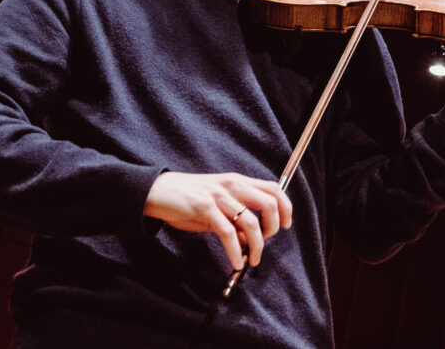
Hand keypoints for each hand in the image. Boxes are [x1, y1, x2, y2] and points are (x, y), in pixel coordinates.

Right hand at [144, 172, 292, 269]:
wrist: (158, 192)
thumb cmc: (189, 199)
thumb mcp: (218, 204)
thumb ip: (236, 219)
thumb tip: (250, 241)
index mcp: (239, 181)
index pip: (274, 189)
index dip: (285, 207)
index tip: (285, 225)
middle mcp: (233, 185)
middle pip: (269, 204)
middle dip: (273, 228)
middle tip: (266, 242)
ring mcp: (219, 196)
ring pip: (251, 223)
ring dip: (257, 246)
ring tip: (252, 260)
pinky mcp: (205, 208)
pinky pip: (228, 234)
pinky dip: (235, 252)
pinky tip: (236, 262)